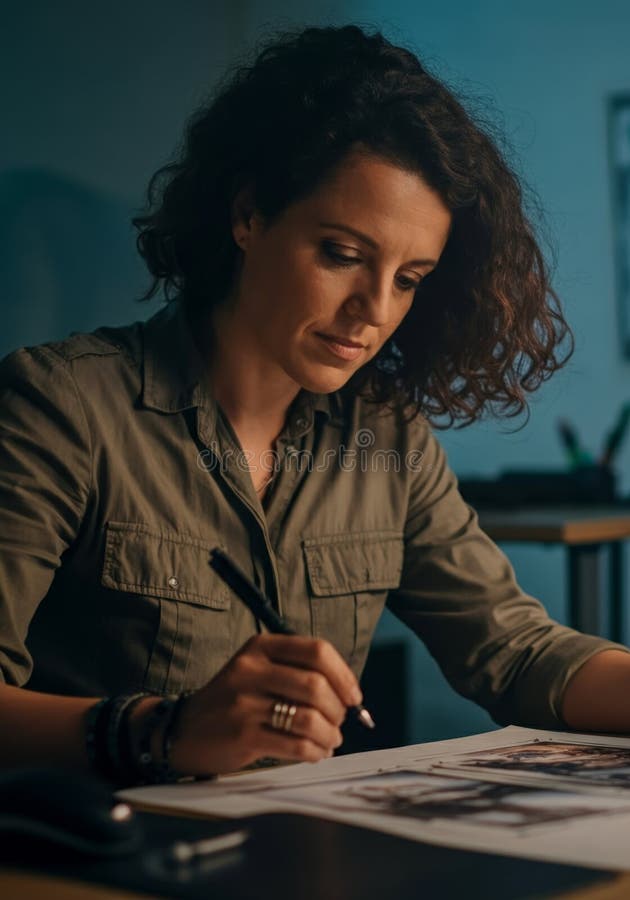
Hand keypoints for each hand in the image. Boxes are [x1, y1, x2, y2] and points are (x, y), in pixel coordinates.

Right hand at [166, 634, 362, 775]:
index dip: (344, 675)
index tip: (354, 697)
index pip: (317, 651)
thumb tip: (350, 695)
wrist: (184, 730)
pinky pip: (295, 744)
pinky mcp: (243, 734)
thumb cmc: (235, 701)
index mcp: (261, 647)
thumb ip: (298, 674)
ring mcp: (245, 702)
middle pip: (317, 685)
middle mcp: (251, 668)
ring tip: (330, 741)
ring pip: (309, 718)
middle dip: (338, 709)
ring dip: (330, 734)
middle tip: (339, 722)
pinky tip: (316, 753)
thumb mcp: (259, 671)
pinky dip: (315, 751)